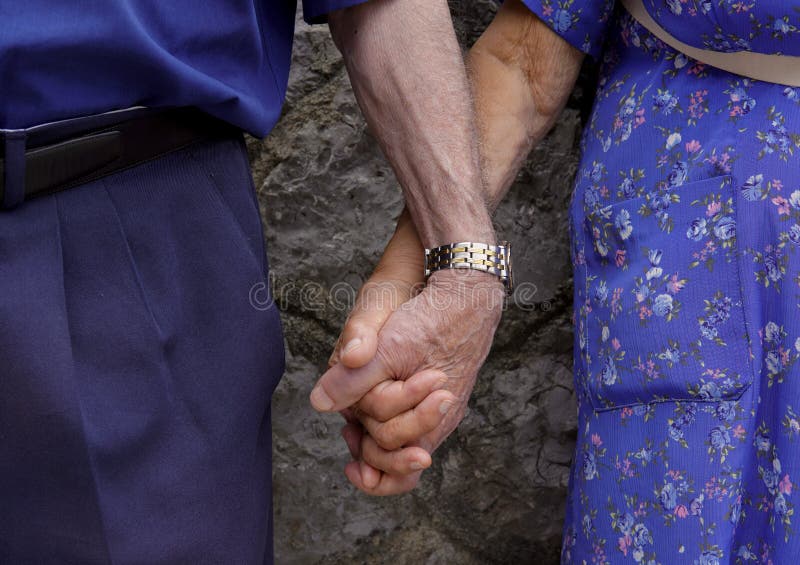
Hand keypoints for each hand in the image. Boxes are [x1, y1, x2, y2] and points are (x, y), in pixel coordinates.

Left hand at [314, 248, 503, 494]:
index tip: (351, 463)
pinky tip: (370, 406)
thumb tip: (319, 403)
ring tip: (353, 428)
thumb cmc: (432, 320)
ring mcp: (443, 405)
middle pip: (401, 454)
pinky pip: (414, 418)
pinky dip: (389, 418)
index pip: (400, 463)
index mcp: (431, 414)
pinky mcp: (440, 390)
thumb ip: (353, 380)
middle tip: (349, 434)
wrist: (468, 293)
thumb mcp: (386, 348)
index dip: (373, 469)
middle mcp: (441, 416)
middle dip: (372, 450)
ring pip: (407, 438)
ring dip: (377, 434)